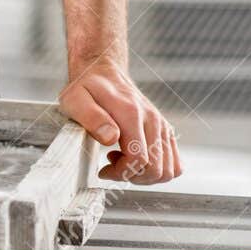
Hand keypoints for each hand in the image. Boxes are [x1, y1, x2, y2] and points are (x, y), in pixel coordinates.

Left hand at [59, 58, 181, 184]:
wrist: (102, 72)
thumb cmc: (86, 88)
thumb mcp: (75, 99)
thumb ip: (91, 117)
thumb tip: (111, 138)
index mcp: (131, 114)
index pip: (139, 159)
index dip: (121, 172)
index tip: (103, 170)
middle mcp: (152, 119)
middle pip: (156, 169)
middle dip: (132, 177)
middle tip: (111, 167)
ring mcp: (161, 125)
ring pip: (169, 170)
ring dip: (145, 175)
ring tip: (123, 162)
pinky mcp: (165, 130)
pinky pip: (174, 163)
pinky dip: (158, 169)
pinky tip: (136, 158)